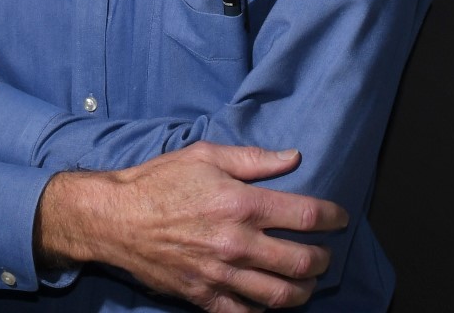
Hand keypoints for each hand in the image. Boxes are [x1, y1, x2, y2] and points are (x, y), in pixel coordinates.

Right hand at [34, 142, 347, 311]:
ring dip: (303, 290)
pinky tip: (270, 302)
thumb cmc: (158, 181)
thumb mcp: (205, 156)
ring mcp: (221, 274)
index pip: (305, 216)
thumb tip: (293, 157)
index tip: (339, 217)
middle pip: (301, 261)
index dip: (332, 217)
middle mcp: (237, 242)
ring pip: (280, 295)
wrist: (114, 218)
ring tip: (307, 282)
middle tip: (325, 254)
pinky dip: (264, 312)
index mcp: (241, 204)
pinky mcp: (203, 296)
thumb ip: (253, 159)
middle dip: (323, 260)